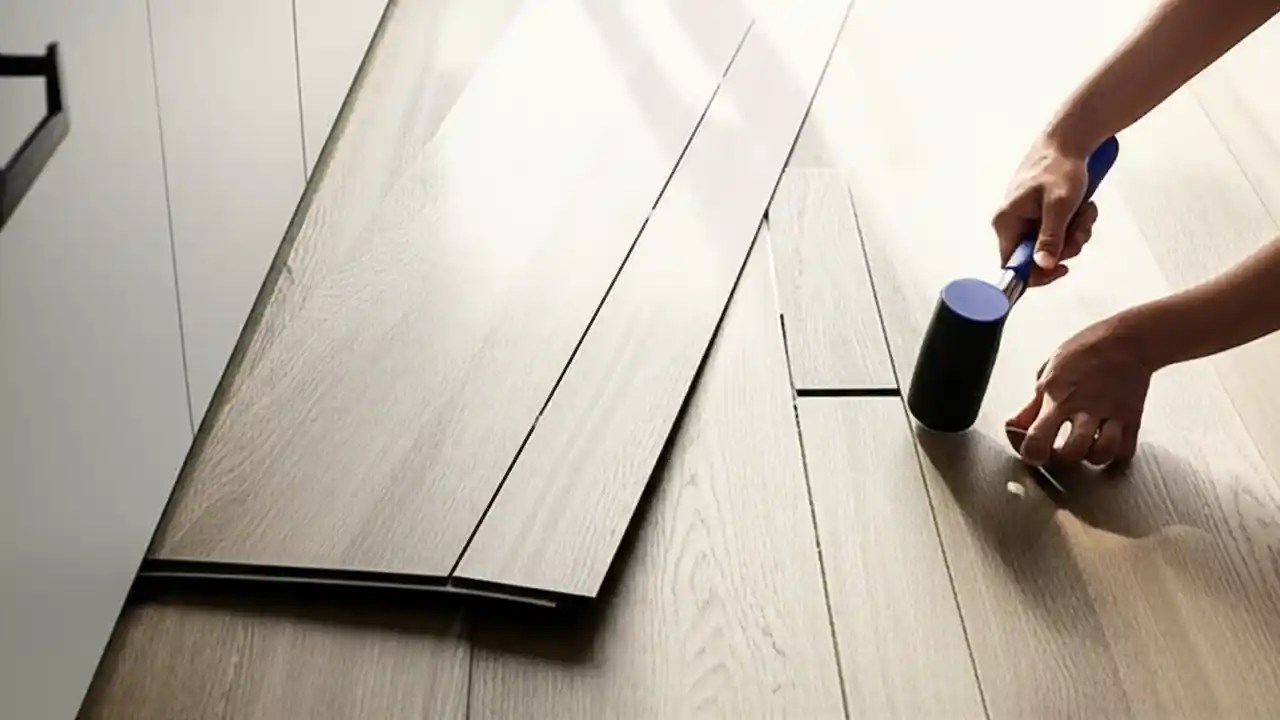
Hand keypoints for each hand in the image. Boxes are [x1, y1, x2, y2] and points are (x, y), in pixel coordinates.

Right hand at [993, 135, 1098, 286]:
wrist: (1069, 140)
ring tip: (1084, 211)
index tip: (1062, 268)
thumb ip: (1050, 237)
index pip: (1012, 266)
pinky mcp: (1039, 216)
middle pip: (1037, 257)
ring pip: (1052, 246)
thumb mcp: (1060, 204)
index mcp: (1006, 222)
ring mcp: (1025, 221)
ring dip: (1074, 234)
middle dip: (1065, 245)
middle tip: (1080, 227)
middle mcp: (1011, 225)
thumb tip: (1043, 265)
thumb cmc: (1060, 166)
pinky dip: (1074, 225)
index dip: (1037, 273)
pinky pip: (1057, 234)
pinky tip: (1081, 208)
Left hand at [1006, 313, 1153, 466]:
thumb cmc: (1085, 350)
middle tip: (1058, 452)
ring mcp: (1110, 413)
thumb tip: (1016, 426)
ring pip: (1101, 454)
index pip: (1036, 438)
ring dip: (1090, 458)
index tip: (1030, 451)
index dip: (1030, 453)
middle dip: (1060, 460)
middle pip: (1070, 453)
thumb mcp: (1048, 372)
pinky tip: (1105, 444)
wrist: (1127, 339)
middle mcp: (1083, 407)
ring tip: (1085, 448)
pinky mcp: (1132, 418)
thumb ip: (1033, 405)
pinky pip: (1125, 449)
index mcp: (1056, 395)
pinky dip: (1115, 453)